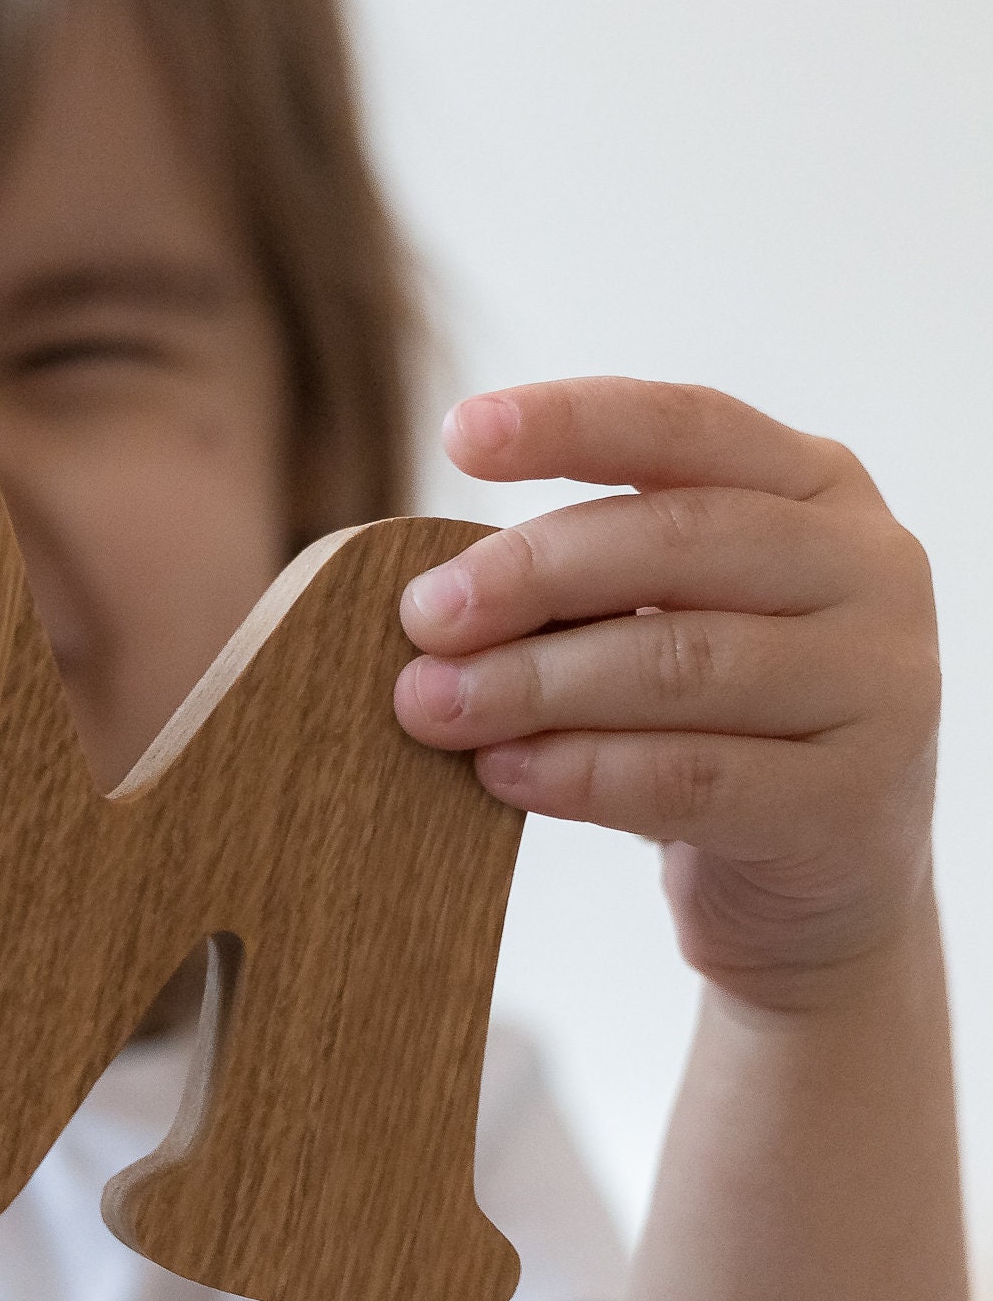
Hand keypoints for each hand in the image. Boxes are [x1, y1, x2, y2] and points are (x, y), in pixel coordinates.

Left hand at [394, 378, 939, 1010]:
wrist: (824, 877)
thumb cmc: (715, 724)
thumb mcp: (668, 622)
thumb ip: (585, 589)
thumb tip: (430, 601)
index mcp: (815, 486)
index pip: (687, 426)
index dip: (571, 423)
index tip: (458, 435)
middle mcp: (866, 566)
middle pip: (679, 541)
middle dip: (531, 575)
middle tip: (423, 618)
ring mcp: (876, 683)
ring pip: (682, 663)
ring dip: (537, 684)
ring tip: (435, 706)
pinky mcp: (849, 800)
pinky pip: (693, 778)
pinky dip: (582, 772)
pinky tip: (504, 772)